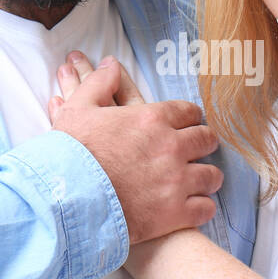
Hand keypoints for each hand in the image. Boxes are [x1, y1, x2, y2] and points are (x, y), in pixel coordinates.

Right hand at [48, 52, 223, 244]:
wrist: (66, 201)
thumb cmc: (70, 156)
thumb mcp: (78, 110)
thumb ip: (99, 84)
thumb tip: (111, 65)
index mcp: (152, 119)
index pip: (189, 112)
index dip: (189, 118)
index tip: (188, 125)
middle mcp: (171, 147)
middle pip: (206, 140)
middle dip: (204, 144)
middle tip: (199, 150)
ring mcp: (176, 181)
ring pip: (211, 176)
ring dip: (206, 177)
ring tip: (201, 181)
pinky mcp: (175, 213)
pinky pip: (204, 208)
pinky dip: (201, 208)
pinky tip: (194, 207)